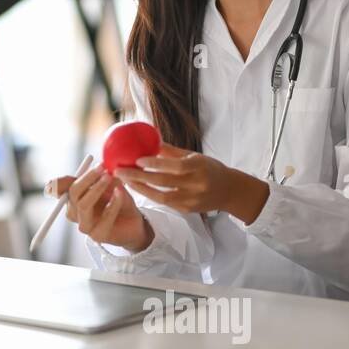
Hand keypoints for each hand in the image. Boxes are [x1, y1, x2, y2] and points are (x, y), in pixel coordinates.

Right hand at [46, 163, 152, 251]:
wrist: (132, 220)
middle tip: (102, 167)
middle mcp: (75, 212)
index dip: (58, 182)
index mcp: (73, 199)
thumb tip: (96, 167)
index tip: (69, 171)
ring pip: (83, 205)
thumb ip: (97, 176)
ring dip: (97, 189)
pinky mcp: (98, 235)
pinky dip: (113, 203)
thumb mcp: (107, 184)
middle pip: (72, 194)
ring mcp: (85, 225)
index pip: (58, 188)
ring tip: (110, 178)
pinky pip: (104, 217)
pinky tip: (120, 193)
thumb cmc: (117, 199)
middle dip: (87, 178)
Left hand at [114, 144, 268, 222]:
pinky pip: (165, 203)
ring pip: (161, 197)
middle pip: (164, 182)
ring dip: (140, 189)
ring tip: (124, 180)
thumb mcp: (194, 155)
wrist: (229, 191)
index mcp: (200, 168)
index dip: (156, 163)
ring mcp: (192, 200)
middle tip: (119, 171)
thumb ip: (171, 151)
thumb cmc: (209, 168)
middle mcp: (197, 185)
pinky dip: (149, 195)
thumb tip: (149, 138)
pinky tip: (137, 188)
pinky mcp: (187, 210)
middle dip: (138, 177)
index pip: (176, 166)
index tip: (137, 159)